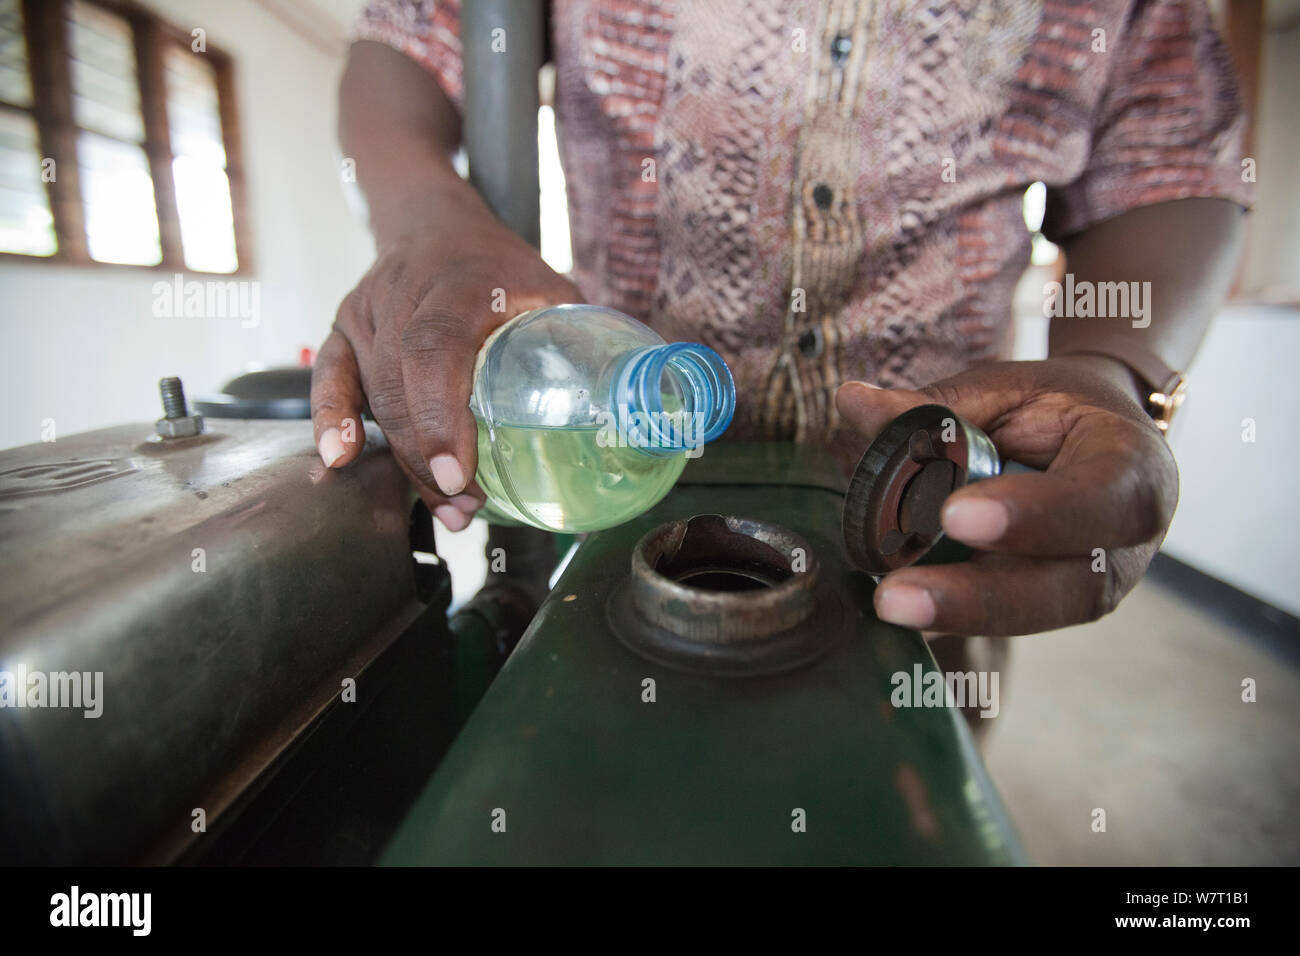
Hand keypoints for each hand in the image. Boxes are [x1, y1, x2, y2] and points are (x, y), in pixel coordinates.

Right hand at [310, 184, 581, 530]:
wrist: (433, 220)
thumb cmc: (499, 264)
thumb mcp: (551, 286)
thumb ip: (580, 338)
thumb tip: (633, 405)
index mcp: (458, 284)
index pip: (436, 349)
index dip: (442, 413)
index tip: (457, 471)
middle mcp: (403, 295)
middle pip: (401, 387)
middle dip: (430, 457)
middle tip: (466, 505)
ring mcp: (368, 313)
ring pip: (373, 395)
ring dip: (406, 459)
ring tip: (446, 504)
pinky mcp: (344, 329)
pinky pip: (329, 378)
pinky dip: (332, 420)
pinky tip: (339, 459)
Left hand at [835, 356, 1177, 635]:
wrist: (1094, 436)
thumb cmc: (1051, 410)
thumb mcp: (1006, 391)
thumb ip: (937, 407)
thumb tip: (854, 402)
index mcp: (1133, 466)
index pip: (1101, 495)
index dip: (1035, 513)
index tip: (956, 515)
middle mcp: (1127, 541)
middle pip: (1068, 586)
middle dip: (980, 596)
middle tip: (898, 596)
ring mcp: (1096, 584)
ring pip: (1037, 617)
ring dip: (959, 616)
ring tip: (890, 607)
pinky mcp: (1055, 608)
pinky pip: (1006, 623)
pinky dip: (951, 621)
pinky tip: (901, 619)